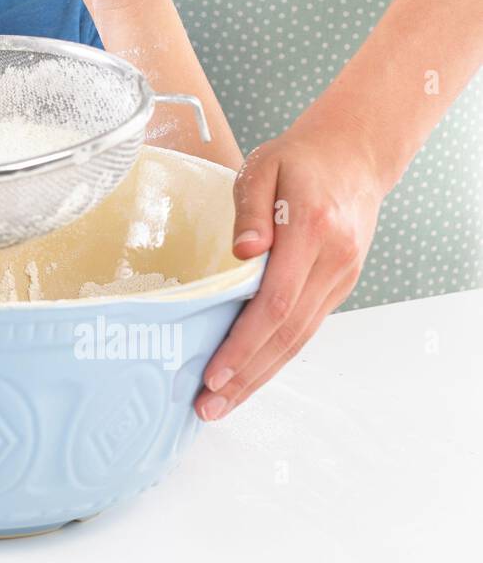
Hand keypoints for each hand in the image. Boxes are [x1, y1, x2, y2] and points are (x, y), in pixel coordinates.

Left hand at [195, 106, 388, 420]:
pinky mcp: (338, 284)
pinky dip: (277, 355)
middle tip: (208, 407)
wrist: (354, 155)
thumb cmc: (299, 159)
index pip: (275, 303)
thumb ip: (249, 208)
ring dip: (261, 375)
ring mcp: (340, 277)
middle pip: (288, 333)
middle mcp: (331, 262)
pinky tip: (250, 373)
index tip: (214, 373)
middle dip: (247, 376)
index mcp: (311, 232)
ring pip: (300, 339)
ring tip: (224, 403)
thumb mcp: (264, 167)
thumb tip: (242, 253)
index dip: (244, 344)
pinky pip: (306, 327)